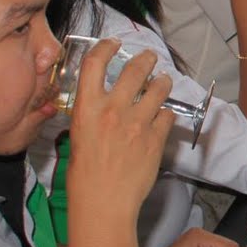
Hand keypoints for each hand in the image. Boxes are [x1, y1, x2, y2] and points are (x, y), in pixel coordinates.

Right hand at [65, 39, 173, 221]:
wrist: (104, 202)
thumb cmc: (84, 176)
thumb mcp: (78, 136)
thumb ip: (93, 115)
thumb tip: (104, 106)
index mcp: (87, 108)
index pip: (95, 63)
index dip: (106, 48)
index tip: (114, 44)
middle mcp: (113, 109)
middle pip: (135, 70)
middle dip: (146, 59)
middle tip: (150, 58)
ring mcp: (137, 122)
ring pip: (159, 88)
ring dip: (163, 82)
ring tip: (163, 81)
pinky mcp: (156, 137)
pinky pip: (168, 115)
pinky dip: (166, 113)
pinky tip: (162, 116)